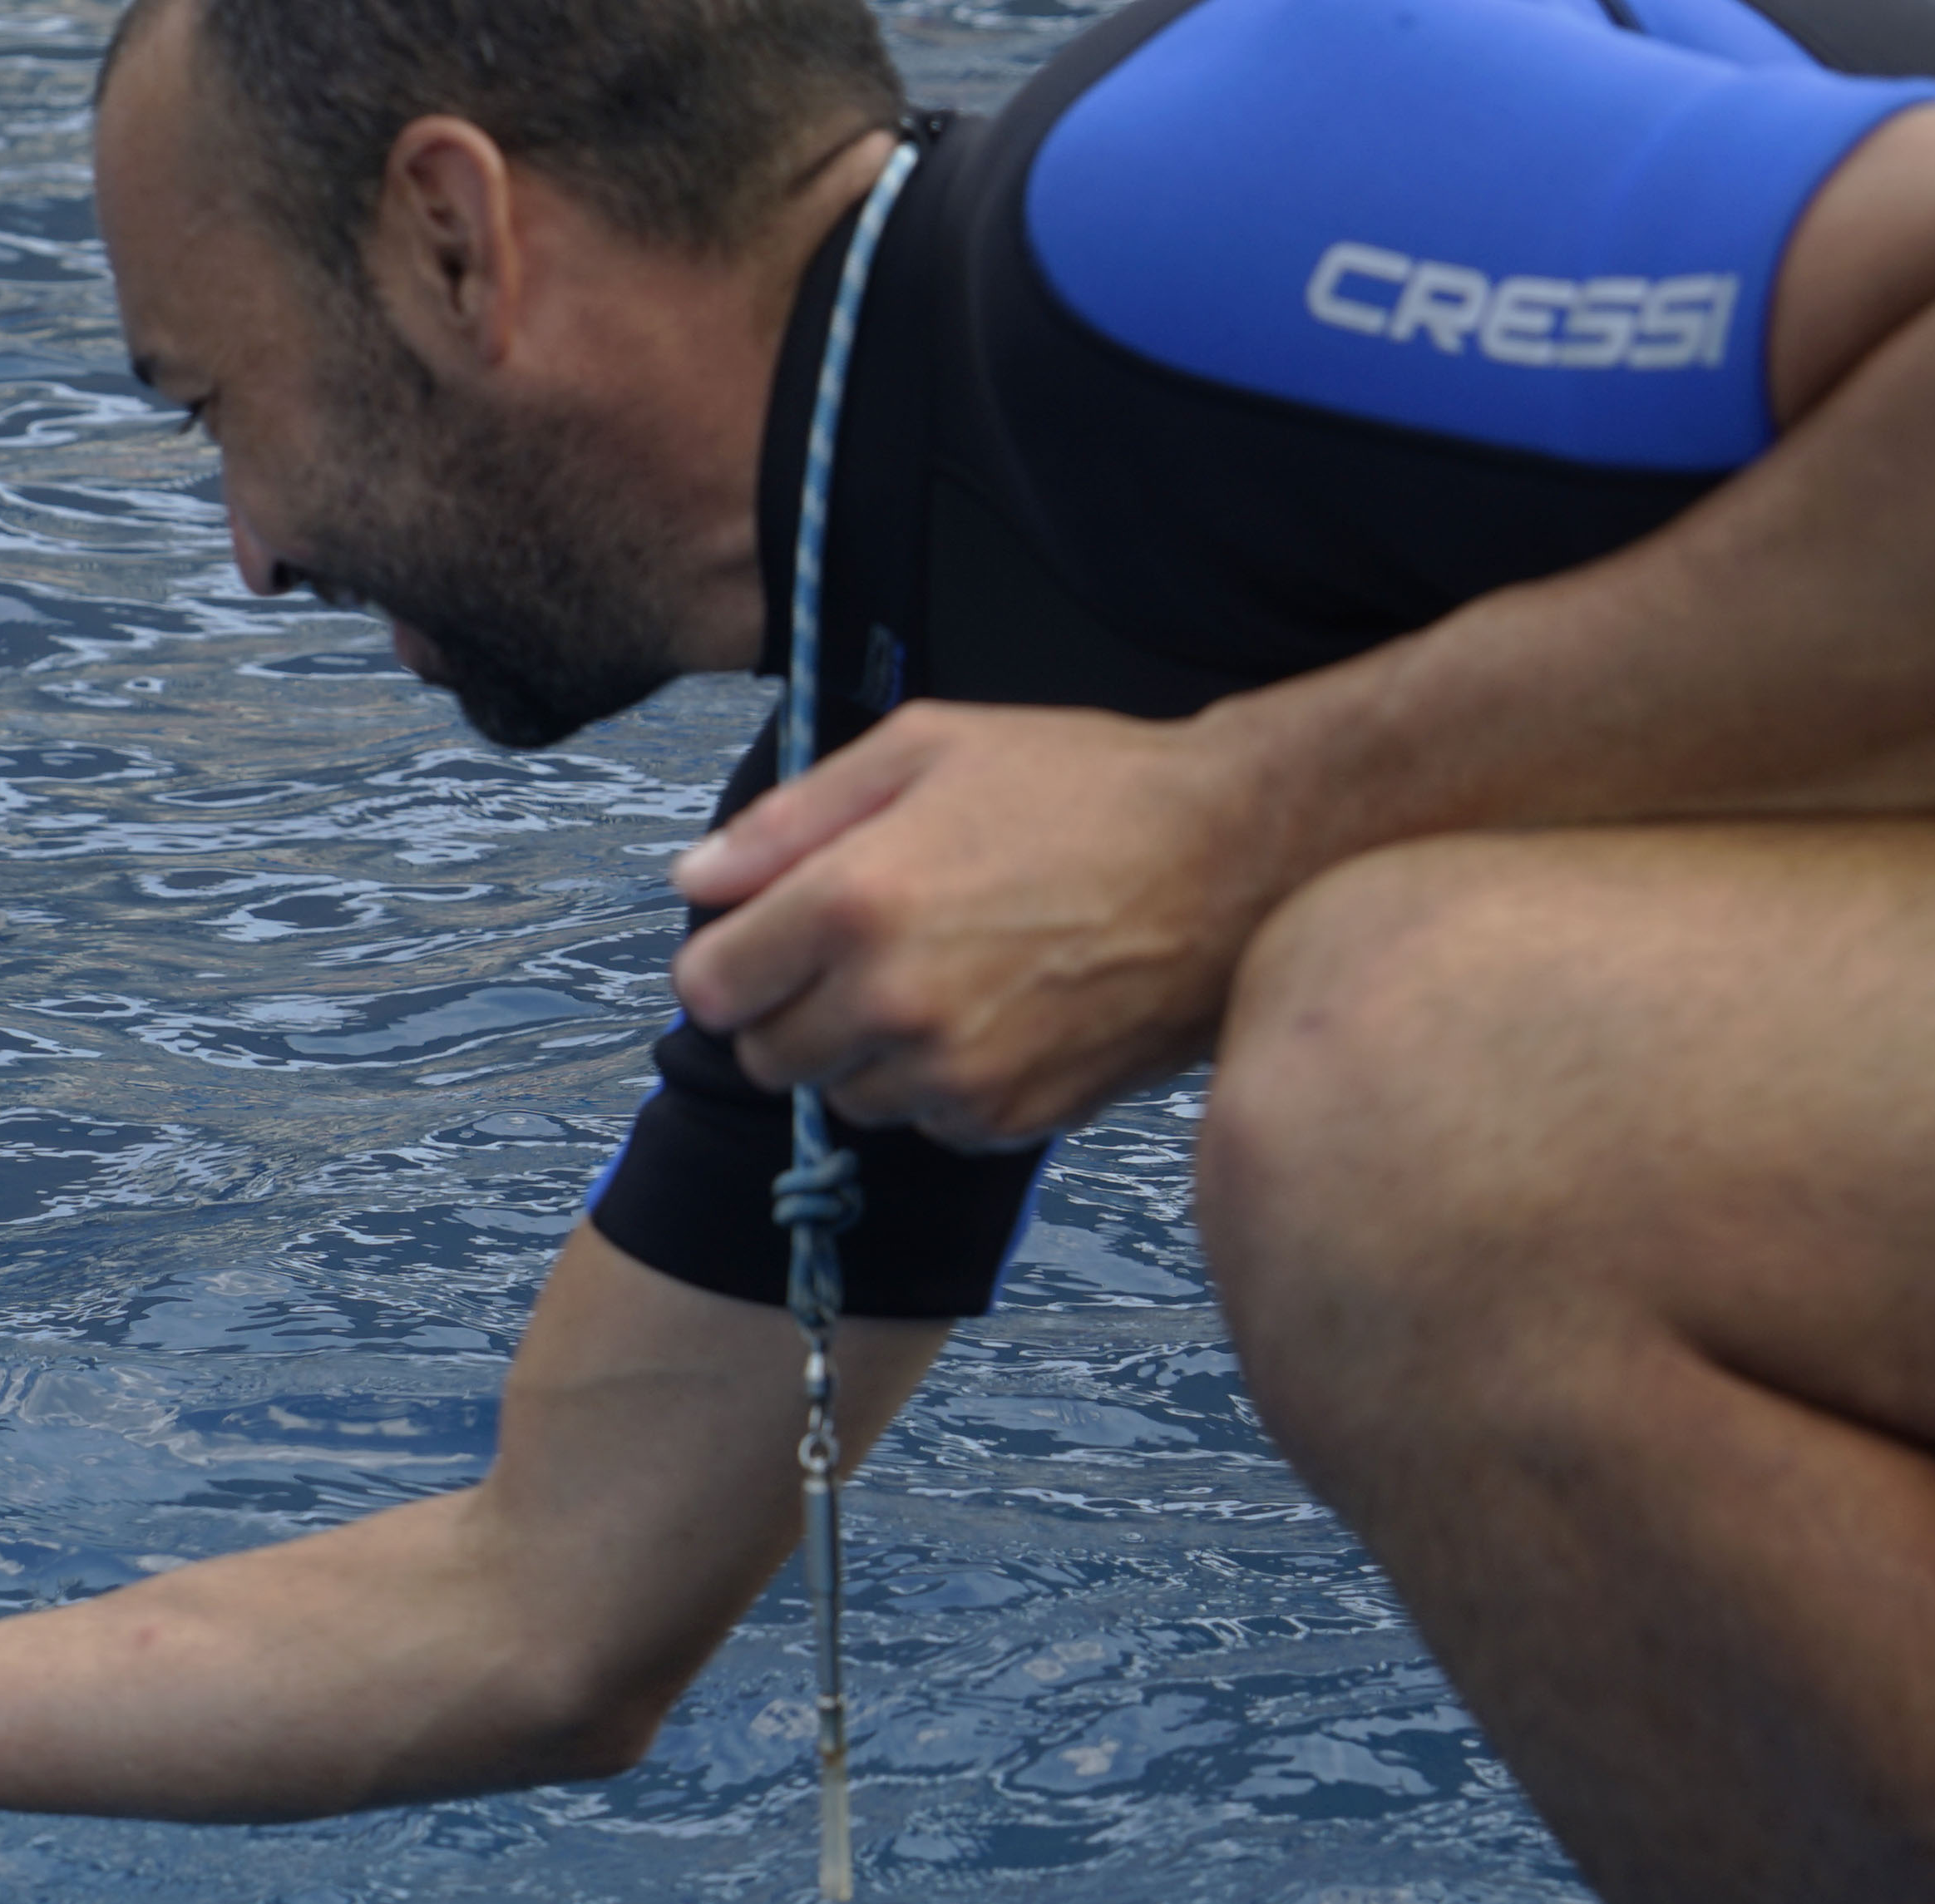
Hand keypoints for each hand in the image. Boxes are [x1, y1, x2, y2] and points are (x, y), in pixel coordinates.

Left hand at [669, 700, 1306, 1141]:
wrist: (1237, 857)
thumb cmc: (1084, 787)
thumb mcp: (926, 748)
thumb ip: (791, 819)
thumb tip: (697, 878)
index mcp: (855, 902)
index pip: (710, 987)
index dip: (730, 961)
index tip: (764, 939)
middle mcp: (894, 1002)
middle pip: (768, 1058)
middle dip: (789, 1010)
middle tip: (855, 955)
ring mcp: (956, 1072)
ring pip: (844, 1098)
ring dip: (864, 1053)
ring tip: (939, 975)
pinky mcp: (1012, 1117)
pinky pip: (925, 1123)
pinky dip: (937, 1085)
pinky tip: (992, 1013)